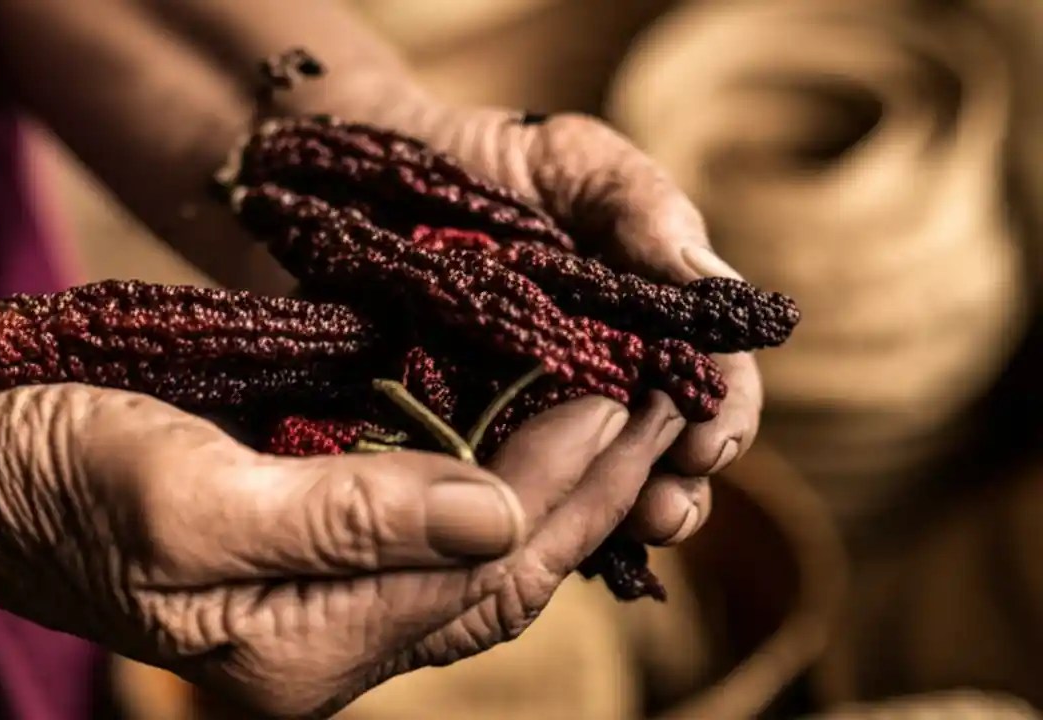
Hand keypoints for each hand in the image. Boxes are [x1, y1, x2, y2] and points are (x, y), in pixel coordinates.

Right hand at [0, 347, 679, 718]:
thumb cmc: (54, 479)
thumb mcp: (186, 497)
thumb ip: (344, 519)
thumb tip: (500, 517)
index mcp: (307, 651)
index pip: (486, 567)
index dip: (570, 474)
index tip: (632, 385)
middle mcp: (331, 645)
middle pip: (506, 570)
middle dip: (595, 479)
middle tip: (665, 388)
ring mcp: (322, 604)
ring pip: (483, 554)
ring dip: (561, 476)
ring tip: (629, 399)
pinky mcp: (308, 554)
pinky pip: (434, 527)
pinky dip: (497, 474)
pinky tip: (536, 425)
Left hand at [332, 89, 758, 547]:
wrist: (353, 167)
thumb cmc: (479, 159)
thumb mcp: (571, 160)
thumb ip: (643, 209)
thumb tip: (718, 288)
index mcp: (638, 328)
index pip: (708, 384)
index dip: (722, 417)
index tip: (708, 442)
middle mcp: (587, 388)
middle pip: (652, 458)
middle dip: (672, 491)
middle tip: (665, 510)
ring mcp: (513, 423)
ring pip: (574, 491)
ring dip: (605, 518)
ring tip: (616, 527)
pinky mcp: (436, 444)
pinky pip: (480, 495)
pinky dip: (504, 514)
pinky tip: (514, 524)